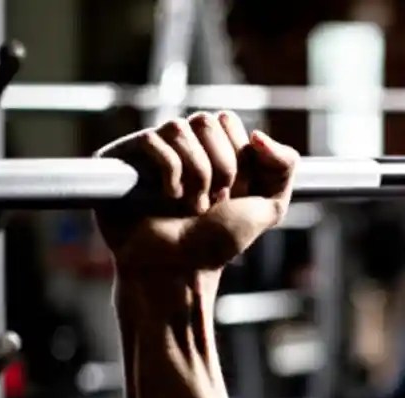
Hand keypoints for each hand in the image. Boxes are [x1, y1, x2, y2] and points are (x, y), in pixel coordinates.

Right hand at [93, 111, 298, 276]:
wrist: (178, 271)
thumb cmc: (216, 244)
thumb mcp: (269, 207)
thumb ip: (285, 166)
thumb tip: (256, 134)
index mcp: (212, 148)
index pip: (227, 120)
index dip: (237, 159)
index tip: (231, 196)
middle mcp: (180, 145)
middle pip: (206, 120)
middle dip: (219, 168)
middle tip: (210, 203)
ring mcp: (149, 151)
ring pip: (180, 129)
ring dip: (196, 175)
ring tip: (189, 206)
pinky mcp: (120, 160)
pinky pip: (152, 140)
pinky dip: (169, 173)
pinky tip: (166, 199)